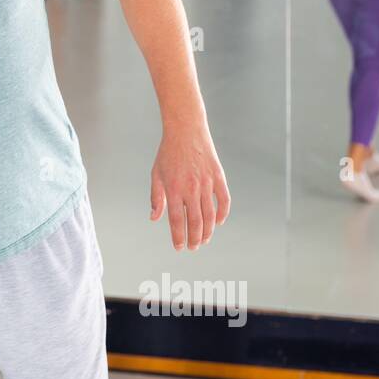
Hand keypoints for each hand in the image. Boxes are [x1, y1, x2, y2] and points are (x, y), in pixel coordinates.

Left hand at [149, 121, 229, 250]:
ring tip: (203, 240)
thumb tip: (154, 218)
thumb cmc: (168, 153)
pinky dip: (222, 213)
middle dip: (194, 238)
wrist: (186, 131)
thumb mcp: (156, 175)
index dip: (178, 236)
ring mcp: (206, 183)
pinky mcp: (218, 176)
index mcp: (173, 189)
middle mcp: (190, 188)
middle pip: (195, 221)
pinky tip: (218, 222)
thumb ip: (156, 198)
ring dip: (207, 231)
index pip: (176, 220)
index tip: (179, 247)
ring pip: (209, 214)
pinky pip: (224, 200)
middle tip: (193, 247)